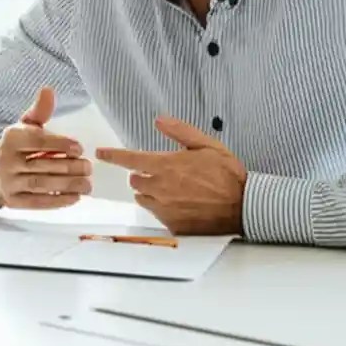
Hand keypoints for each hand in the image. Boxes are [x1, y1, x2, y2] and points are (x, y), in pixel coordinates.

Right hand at [0, 87, 89, 209]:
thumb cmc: (18, 146)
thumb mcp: (26, 126)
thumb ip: (40, 111)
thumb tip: (48, 90)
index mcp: (10, 138)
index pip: (37, 141)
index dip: (59, 144)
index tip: (80, 148)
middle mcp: (6, 160)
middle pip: (41, 165)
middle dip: (69, 167)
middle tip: (88, 167)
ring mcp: (8, 183)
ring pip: (40, 185)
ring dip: (67, 185)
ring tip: (87, 185)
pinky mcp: (13, 201)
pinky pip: (36, 202)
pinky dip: (56, 201)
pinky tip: (74, 198)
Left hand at [96, 116, 246, 235]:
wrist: (243, 206)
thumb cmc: (226, 174)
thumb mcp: (207, 145)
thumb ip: (180, 132)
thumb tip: (159, 120)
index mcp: (166, 166)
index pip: (129, 159)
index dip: (112, 155)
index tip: (101, 153)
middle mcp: (160, 188)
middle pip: (135, 180)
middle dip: (143, 174)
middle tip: (164, 173)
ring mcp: (164, 208)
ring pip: (143, 198)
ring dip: (150, 192)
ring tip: (173, 189)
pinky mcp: (171, 224)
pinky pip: (156, 214)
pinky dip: (162, 207)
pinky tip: (180, 204)